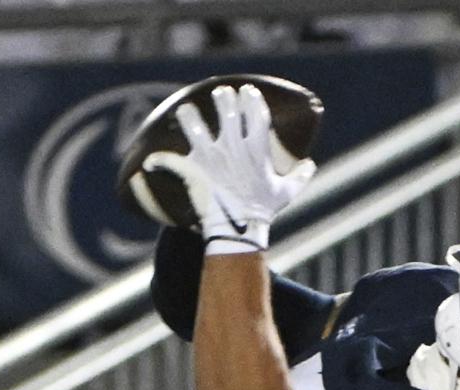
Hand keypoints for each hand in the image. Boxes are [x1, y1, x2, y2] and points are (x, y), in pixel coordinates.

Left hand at [139, 85, 315, 251]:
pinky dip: (160, 162)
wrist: (239, 228)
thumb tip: (310, 165)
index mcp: (256, 147)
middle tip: (220, 94)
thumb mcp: (287, 192)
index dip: (251, 98)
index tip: (247, 92)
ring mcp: (210, 155)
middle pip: (226, 110)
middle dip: (223, 98)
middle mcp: (232, 145)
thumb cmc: (263, 210)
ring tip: (185, 111)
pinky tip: (149, 161)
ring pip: (194, 125)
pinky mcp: (193, 169)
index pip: (255, 112)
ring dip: (188, 116)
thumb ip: (300, 176)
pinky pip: (171, 161)